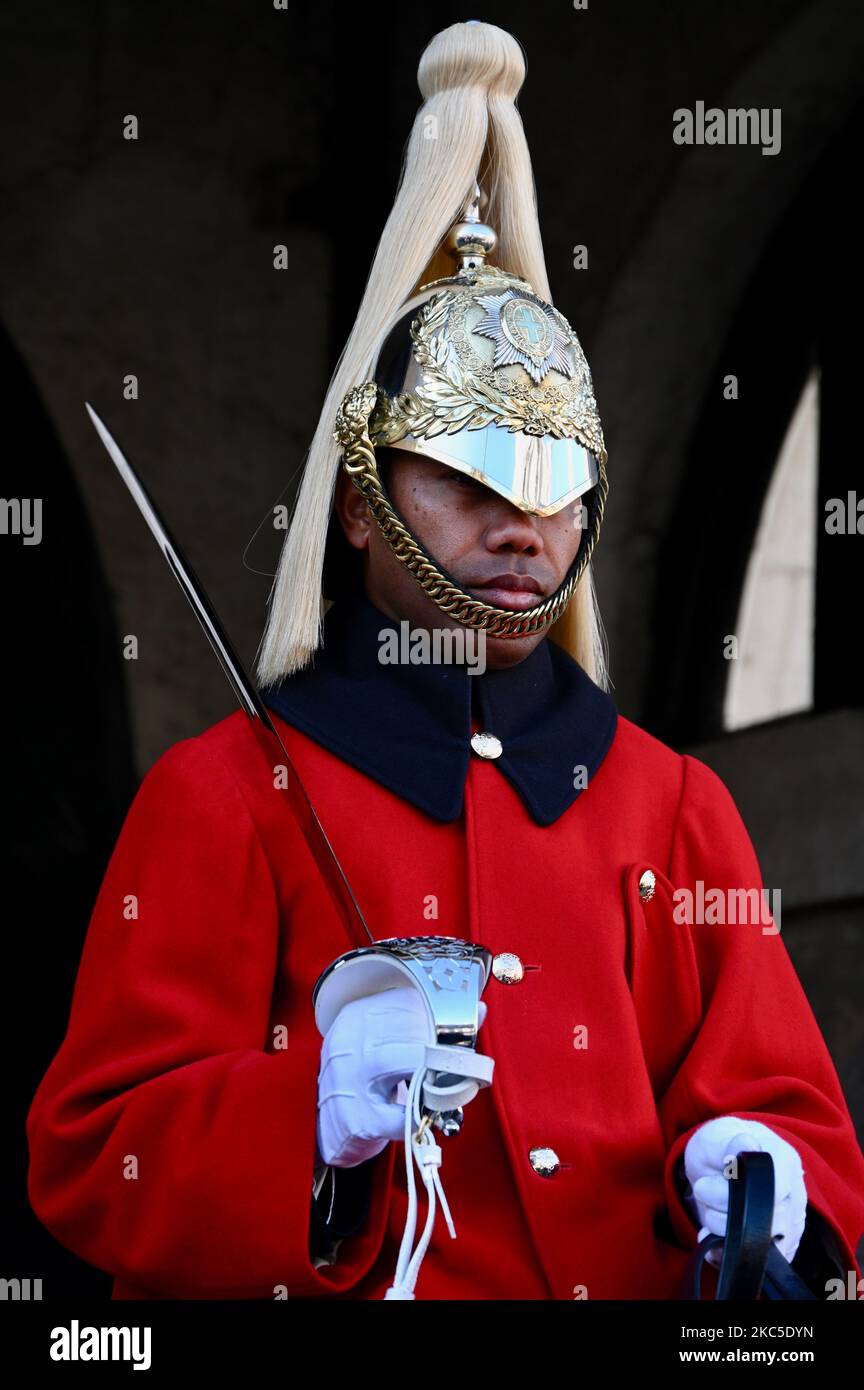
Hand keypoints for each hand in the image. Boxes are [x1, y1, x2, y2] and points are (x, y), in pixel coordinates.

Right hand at [316, 985, 487, 1167]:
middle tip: (454, 1065)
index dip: (439, 1019)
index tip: (452, 1035)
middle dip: (440, 1049)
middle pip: (411, 1032)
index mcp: (358, 1016)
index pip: (409, 1003)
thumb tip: (479, 1010)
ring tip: (439, 1088)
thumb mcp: (388, 1044)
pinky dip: (420, 1117)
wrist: (331, 1126)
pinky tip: (423, 1116)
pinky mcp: (357, 1118)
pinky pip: (401, 1116)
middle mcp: (350, 1041)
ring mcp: (350, 1079)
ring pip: (404, 1063)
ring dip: (433, 1077)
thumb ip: (431, 1026)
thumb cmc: (367, 1079)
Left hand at [682, 1115, 807, 1268]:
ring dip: (721, 1227)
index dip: (742, 1192)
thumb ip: (730, 1142)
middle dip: (721, 1208)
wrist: (718, 1161)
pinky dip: (723, 1250)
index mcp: (786, 1162)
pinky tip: (710, 1232)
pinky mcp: (778, 1246)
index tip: (716, 1177)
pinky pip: (752, 1260)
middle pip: (765, 1223)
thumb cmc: (722, 1144)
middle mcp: (794, 1195)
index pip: (777, 1191)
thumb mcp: (718, 1135)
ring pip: (757, 1244)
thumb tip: (747, 1146)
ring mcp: (790, 1224)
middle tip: (702, 1186)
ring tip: (710, 1205)